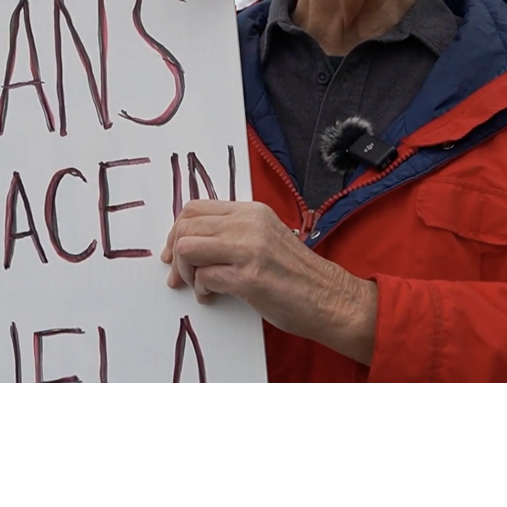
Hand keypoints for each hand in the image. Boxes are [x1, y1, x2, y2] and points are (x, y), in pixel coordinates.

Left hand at [161, 200, 377, 363]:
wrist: (330, 298)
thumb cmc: (299, 275)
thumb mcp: (268, 238)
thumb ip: (236, 233)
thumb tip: (195, 242)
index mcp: (253, 212)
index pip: (196, 208)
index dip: (177, 230)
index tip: (175, 251)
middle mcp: (250, 224)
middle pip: (186, 226)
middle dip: (176, 253)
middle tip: (179, 274)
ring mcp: (250, 250)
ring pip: (188, 248)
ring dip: (186, 271)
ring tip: (198, 286)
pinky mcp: (249, 278)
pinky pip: (204, 277)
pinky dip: (201, 290)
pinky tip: (213, 297)